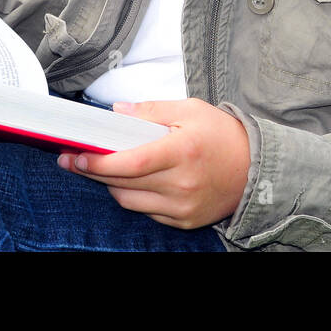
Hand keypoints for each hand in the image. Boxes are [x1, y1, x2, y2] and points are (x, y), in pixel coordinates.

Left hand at [56, 98, 251, 228]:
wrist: (255, 167)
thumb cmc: (222, 134)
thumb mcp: (190, 110)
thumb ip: (150, 110)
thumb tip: (116, 112)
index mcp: (181, 152)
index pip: (131, 163)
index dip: (100, 163)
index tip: (79, 156)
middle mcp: (181, 185)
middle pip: (125, 183)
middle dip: (95, 172)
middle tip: (75, 160)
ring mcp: (183, 208)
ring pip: (130, 202)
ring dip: (111, 185)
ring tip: (101, 169)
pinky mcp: (185, 221)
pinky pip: (147, 212)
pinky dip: (134, 197)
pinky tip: (131, 182)